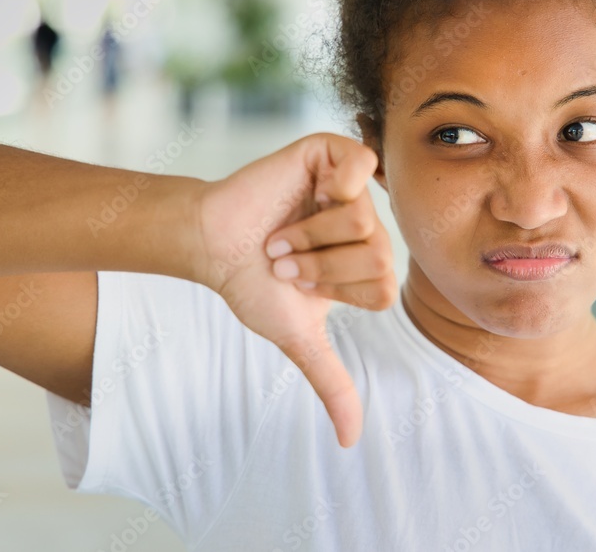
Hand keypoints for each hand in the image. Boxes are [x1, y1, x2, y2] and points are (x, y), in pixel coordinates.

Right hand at [195, 132, 397, 447]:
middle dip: (320, 267)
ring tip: (281, 235)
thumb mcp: (297, 337)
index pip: (385, 289)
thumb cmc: (251, 286)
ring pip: (363, 220)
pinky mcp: (329, 155)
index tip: (297, 284)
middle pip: (378, 255)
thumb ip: (330, 381)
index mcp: (366, 264)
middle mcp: (364, 226)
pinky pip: (363, 163)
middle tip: (284, 259)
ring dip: (308, 237)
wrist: (210, 246)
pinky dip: (340, 181)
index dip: (335, 292)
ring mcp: (349, 189)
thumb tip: (349, 440)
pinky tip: (315, 190)